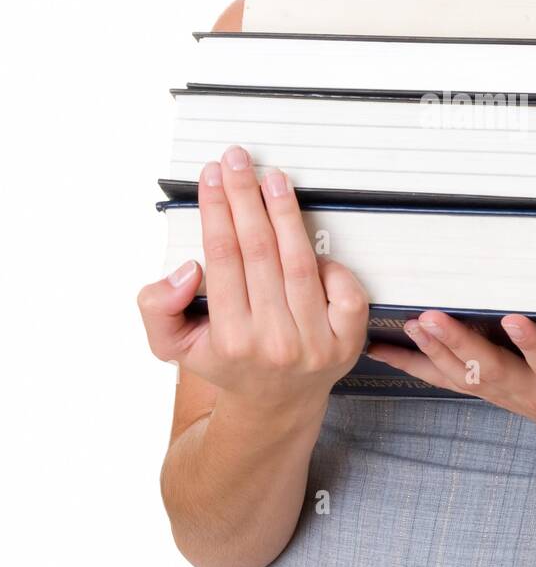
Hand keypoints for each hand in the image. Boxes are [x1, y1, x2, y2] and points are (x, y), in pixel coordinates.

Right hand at [137, 145, 369, 405]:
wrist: (275, 405)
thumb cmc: (226, 363)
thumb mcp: (172, 346)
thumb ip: (157, 308)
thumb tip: (186, 269)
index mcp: (231, 340)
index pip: (224, 258)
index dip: (217, 210)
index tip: (211, 176)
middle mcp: (275, 342)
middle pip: (260, 251)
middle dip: (246, 198)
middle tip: (238, 161)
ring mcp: (315, 343)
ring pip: (299, 262)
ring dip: (285, 212)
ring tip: (272, 179)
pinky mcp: (347, 342)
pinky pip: (343, 287)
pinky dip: (329, 260)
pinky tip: (307, 236)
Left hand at [366, 311, 535, 475]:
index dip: (535, 347)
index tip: (517, 320)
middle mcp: (533, 395)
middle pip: (492, 372)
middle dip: (460, 345)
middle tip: (433, 318)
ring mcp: (510, 396)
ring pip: (464, 375)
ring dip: (433, 352)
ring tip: (407, 324)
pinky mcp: (495, 392)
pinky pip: (449, 379)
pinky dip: (415, 365)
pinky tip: (384, 348)